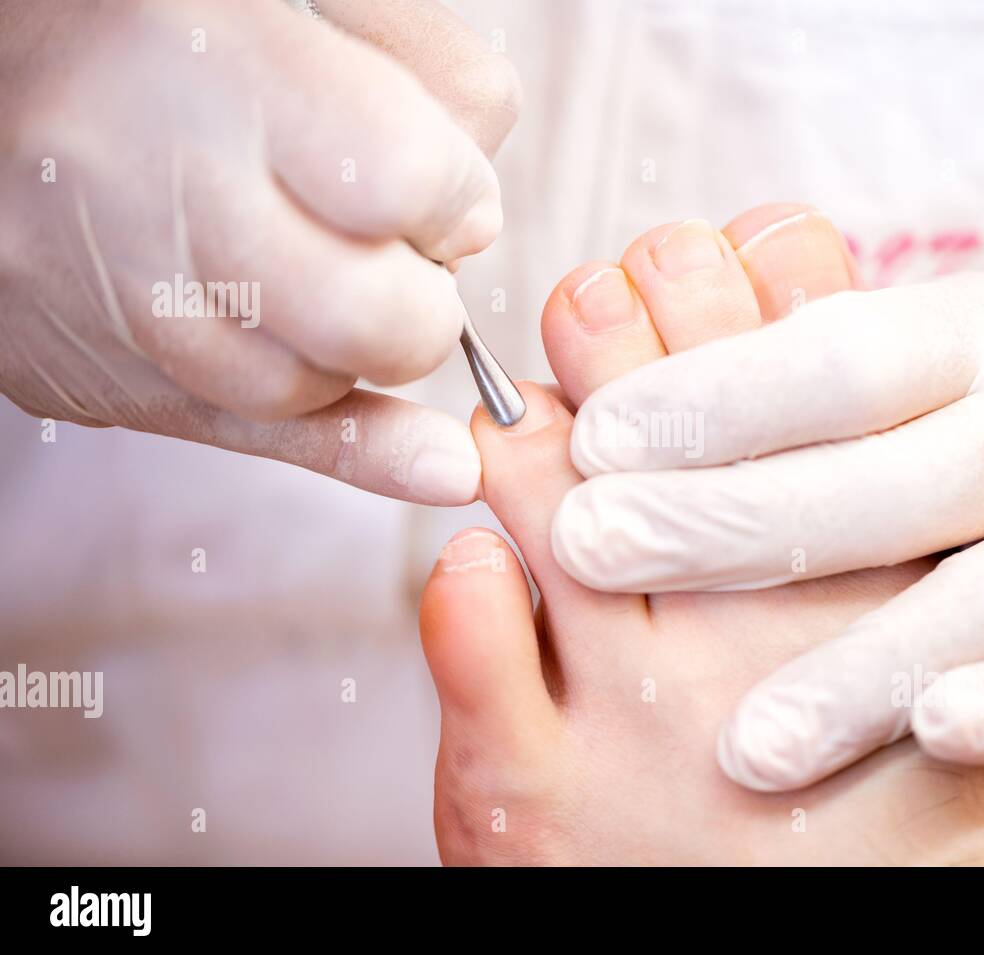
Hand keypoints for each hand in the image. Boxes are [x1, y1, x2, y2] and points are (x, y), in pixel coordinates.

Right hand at [0, 0, 518, 503]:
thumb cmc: (166, 29)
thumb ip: (429, 68)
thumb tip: (475, 213)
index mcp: (207, 62)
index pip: (406, 179)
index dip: (457, 195)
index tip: (442, 187)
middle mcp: (148, 188)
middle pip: (370, 316)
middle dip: (425, 303)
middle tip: (401, 257)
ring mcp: (115, 298)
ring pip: (313, 389)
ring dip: (365, 353)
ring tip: (331, 280)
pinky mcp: (93, 374)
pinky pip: (257, 439)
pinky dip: (361, 454)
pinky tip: (436, 467)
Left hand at [551, 272, 983, 788]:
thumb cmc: (915, 414)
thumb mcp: (854, 358)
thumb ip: (748, 373)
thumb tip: (578, 376)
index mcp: (971, 331)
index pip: (839, 360)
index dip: (715, 400)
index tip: (591, 443)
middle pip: (897, 481)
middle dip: (735, 524)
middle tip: (593, 551)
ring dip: (865, 669)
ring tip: (745, 745)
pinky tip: (936, 733)